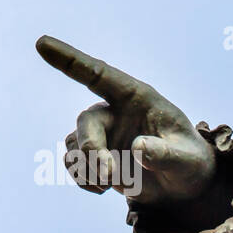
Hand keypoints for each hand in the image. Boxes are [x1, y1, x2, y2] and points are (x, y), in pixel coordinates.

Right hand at [36, 36, 216, 204]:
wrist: (185, 185)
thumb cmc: (191, 162)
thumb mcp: (188, 160)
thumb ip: (167, 154)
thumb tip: (139, 148)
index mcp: (138, 98)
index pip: (100, 75)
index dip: (70, 59)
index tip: (41, 43)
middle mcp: (115, 111)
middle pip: (86, 122)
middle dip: (92, 150)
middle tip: (109, 176)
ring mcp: (103, 134)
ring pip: (75, 145)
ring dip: (87, 168)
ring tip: (112, 184)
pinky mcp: (95, 157)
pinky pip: (74, 164)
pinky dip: (83, 179)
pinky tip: (103, 189)